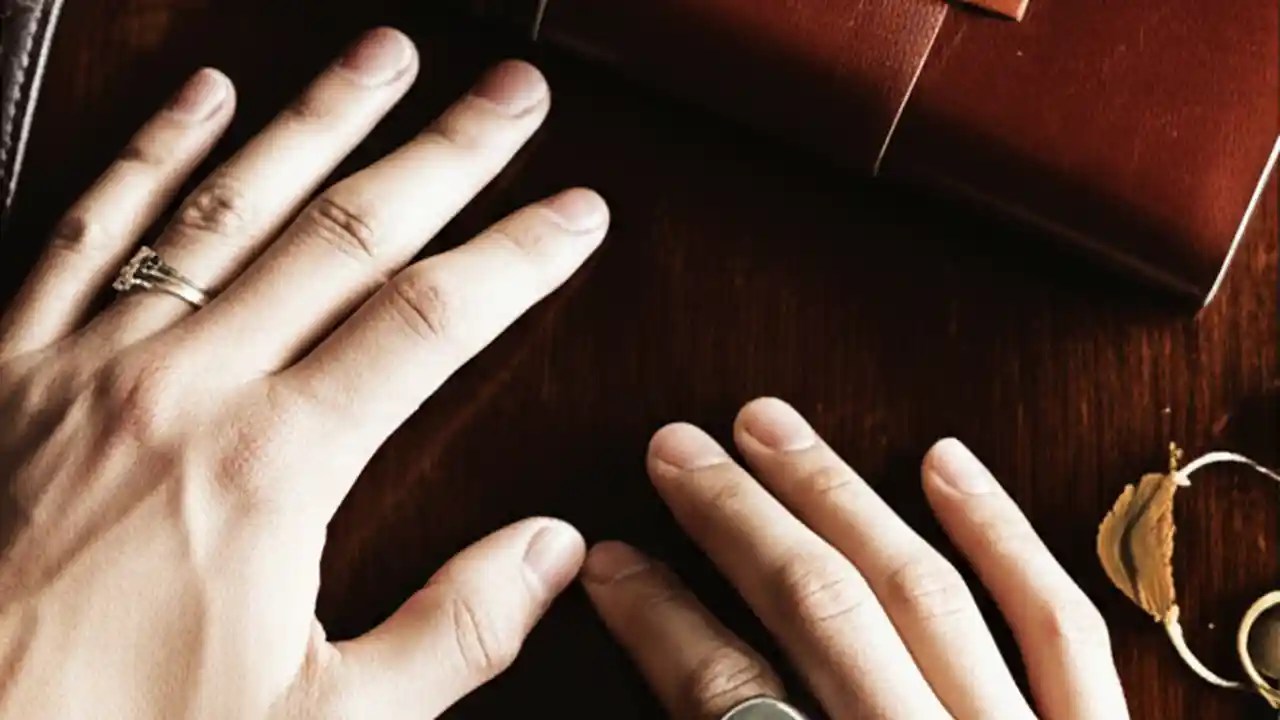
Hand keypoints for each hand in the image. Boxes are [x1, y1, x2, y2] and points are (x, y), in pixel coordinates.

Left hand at [0, 28, 606, 717]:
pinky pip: (88, 229)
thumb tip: (553, 549)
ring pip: (230, 204)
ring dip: (317, 120)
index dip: (519, 256)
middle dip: (446, 153)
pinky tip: (203, 97)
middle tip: (512, 96)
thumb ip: (452, 634)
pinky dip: (150, 152)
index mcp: (273, 465)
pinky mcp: (12, 368)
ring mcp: (94, 363)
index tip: (576, 212)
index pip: (432, 321)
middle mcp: (187, 385)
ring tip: (387, 54)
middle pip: (347, 233)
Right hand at [584, 399, 1129, 718]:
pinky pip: (1061, 626)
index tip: (610, 563)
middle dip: (737, 520)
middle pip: (820, 614)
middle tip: (674, 448)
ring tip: (771, 425)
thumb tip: (680, 692)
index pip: (726, 697)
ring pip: (921, 593)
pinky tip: (944, 460)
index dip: (658, 619)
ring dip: (839, 496)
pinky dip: (1003, 535)